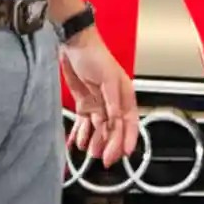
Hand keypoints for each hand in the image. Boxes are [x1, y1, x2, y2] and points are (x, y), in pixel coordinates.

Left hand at [60, 30, 138, 167]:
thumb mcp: (108, 79)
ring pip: (98, 129)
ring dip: (95, 141)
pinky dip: (81, 134)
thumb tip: (116, 122)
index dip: (127, 139)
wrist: (73, 45)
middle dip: (110, 144)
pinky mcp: (84, 104)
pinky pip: (84, 124)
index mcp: (124, 96)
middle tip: (104, 158)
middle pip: (113, 129)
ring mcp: (98, 105)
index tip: (123, 153)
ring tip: (90, 151)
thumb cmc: (95, 56)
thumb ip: (113, 102)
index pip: (129, 122)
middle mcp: (112, 103)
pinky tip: (77, 143)